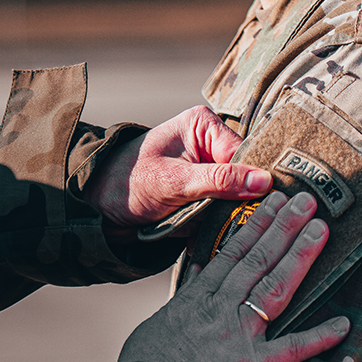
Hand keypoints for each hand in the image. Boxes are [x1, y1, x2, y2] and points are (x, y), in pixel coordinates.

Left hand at [86, 106, 272, 232]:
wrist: (98, 206)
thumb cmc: (128, 183)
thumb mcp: (175, 182)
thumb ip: (219, 181)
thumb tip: (263, 181)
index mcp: (204, 125)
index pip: (246, 153)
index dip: (254, 181)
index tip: (262, 205)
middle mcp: (211, 144)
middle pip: (247, 176)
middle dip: (243, 201)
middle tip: (243, 223)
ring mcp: (209, 171)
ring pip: (239, 197)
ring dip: (231, 216)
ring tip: (225, 231)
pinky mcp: (205, 194)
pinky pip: (225, 210)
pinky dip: (221, 225)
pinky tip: (220, 236)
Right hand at [116, 192, 350, 361]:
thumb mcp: (161, 321)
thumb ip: (186, 294)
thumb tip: (199, 269)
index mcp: (198, 298)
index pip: (232, 252)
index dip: (256, 224)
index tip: (273, 201)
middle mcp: (221, 309)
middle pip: (257, 260)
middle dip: (284, 227)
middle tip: (307, 201)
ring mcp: (237, 336)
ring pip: (274, 288)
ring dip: (299, 257)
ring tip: (321, 230)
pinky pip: (290, 351)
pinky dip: (317, 339)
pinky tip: (342, 326)